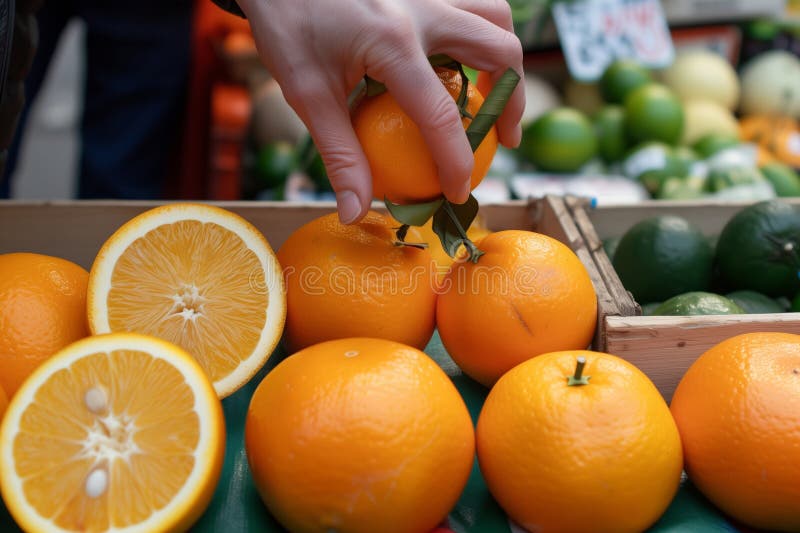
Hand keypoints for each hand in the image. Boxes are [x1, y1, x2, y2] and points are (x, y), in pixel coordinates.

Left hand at [237, 0, 524, 222]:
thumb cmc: (285, 25)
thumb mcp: (306, 94)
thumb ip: (339, 154)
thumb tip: (355, 211)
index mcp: (393, 42)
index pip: (442, 114)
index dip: (457, 162)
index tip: (459, 192)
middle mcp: (423, 7)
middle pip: (500, 50)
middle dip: (513, 102)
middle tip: (504, 138)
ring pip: (494, 14)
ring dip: (504, 57)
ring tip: (492, 93)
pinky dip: (481, 28)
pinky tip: (464, 54)